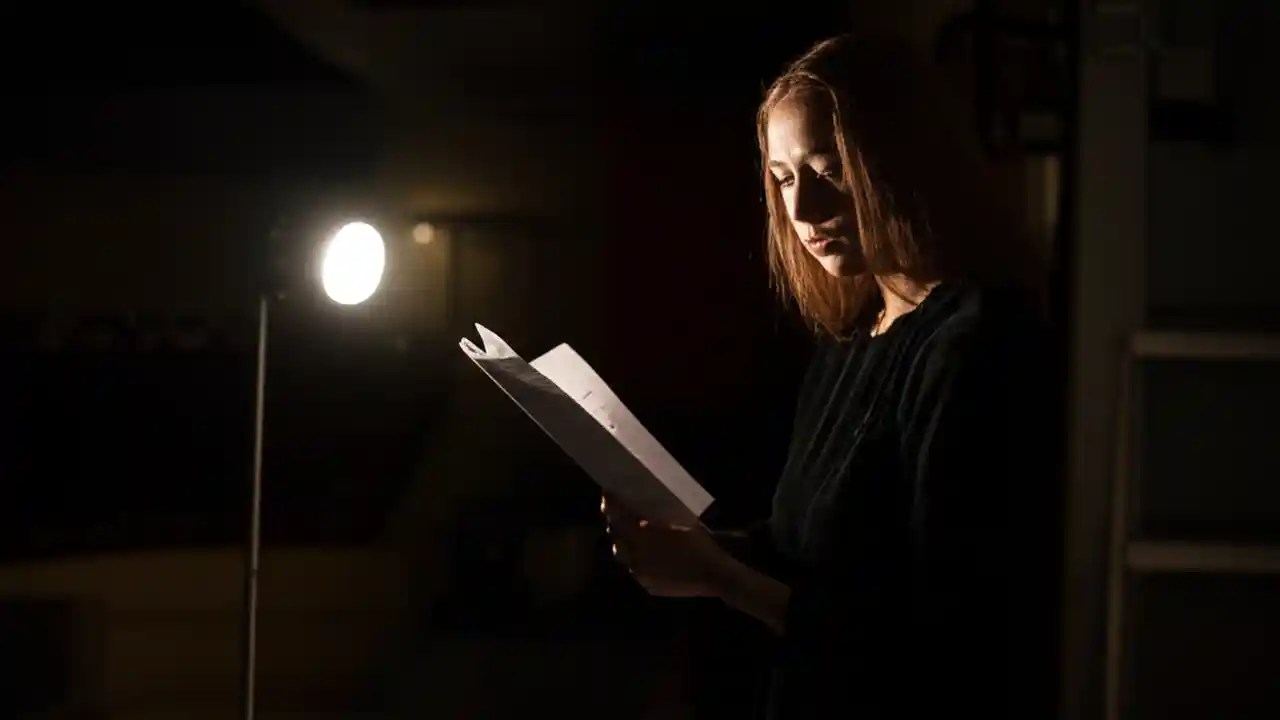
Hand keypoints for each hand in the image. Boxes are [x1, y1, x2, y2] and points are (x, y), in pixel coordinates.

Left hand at [600, 492, 729, 597]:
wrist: (714, 575)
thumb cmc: (699, 544)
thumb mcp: (678, 521)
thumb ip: (656, 515)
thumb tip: (641, 506)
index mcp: (642, 537)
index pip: (616, 517)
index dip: (610, 504)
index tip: (608, 493)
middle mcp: (635, 557)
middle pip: (615, 537)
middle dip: (615, 523)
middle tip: (619, 512)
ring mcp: (640, 574)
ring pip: (623, 556)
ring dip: (624, 543)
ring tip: (631, 533)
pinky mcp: (648, 586)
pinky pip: (636, 570)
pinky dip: (636, 559)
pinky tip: (646, 554)